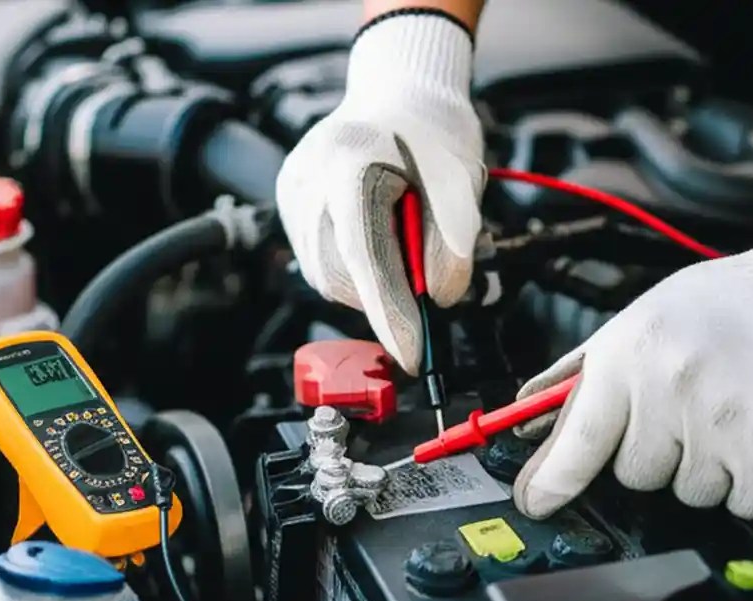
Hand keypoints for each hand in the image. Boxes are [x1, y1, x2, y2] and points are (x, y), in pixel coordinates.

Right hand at [276, 12, 484, 374]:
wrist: (398, 93)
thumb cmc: (432, 132)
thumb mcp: (463, 181)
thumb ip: (454, 242)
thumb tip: (437, 299)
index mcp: (353, 160)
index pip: (366, 254)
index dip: (391, 312)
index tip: (415, 355)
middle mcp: (309, 178)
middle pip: (342, 274)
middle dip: (389, 295)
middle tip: (428, 276)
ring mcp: (292, 192)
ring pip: (329, 276)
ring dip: (373, 282)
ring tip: (403, 239)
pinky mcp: (288, 204)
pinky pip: (322, 262)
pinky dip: (356, 267)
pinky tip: (377, 236)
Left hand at [512, 182, 752, 519]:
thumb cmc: (722, 303)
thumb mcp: (635, 321)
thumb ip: (579, 374)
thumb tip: (527, 414)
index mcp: (630, 358)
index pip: (578, 440)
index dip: (552, 479)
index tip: (536, 502)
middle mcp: (672, 394)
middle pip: (635, 475)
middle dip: (654, 452)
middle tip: (684, 410)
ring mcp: (724, 428)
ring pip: (690, 492)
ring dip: (705, 467)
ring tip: (728, 413)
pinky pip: (743, 503)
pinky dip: (751, 483)